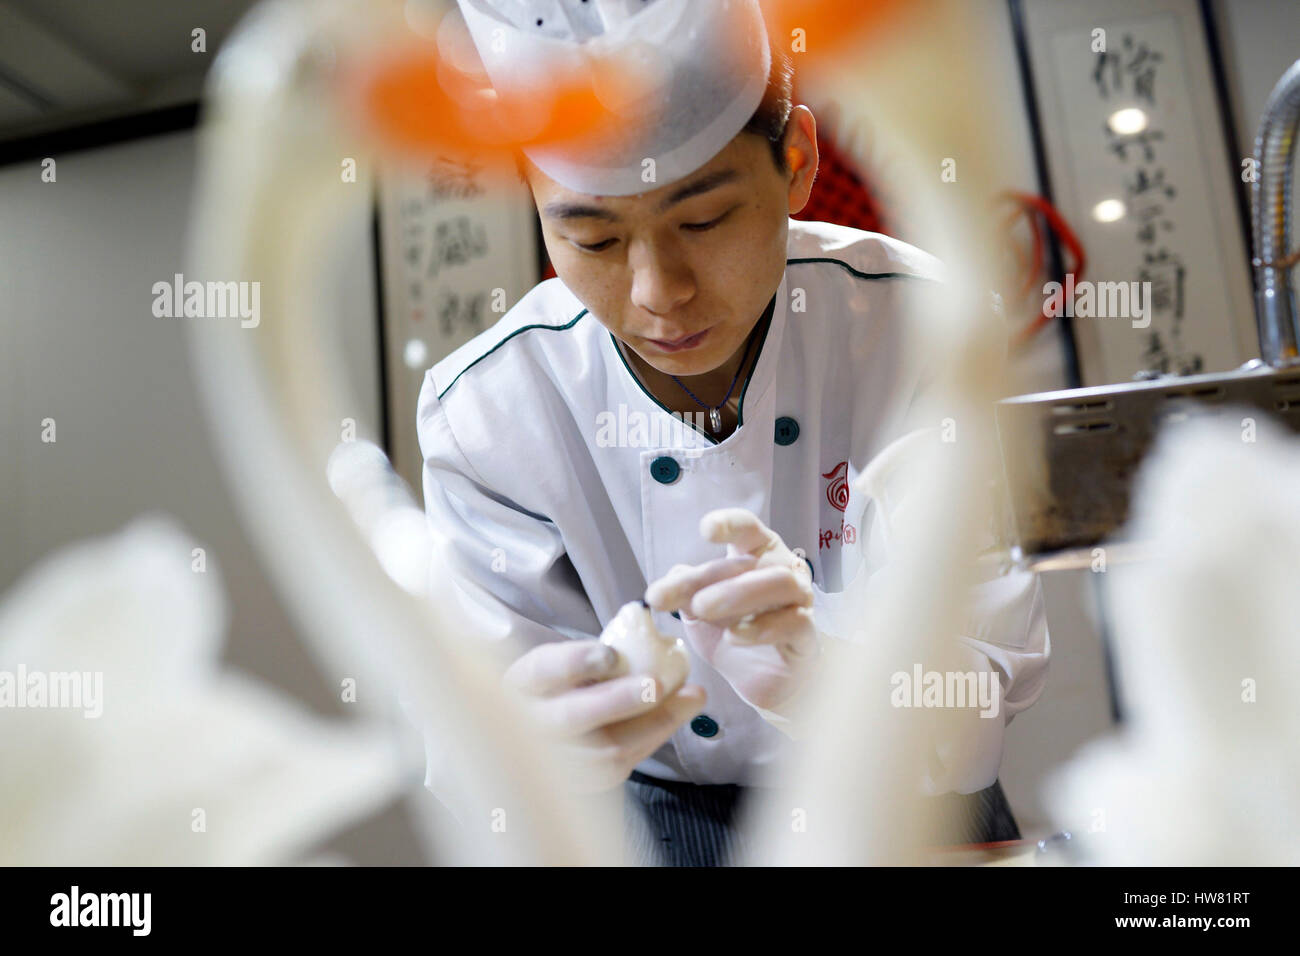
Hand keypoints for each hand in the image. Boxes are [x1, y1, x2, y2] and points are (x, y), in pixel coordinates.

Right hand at [502, 637, 705, 793]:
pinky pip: (621, 767)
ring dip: (654, 723)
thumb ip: (590, 654)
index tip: (611, 653)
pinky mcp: (580, 785)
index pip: (543, 670)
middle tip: (656, 685)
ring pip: (604, 751)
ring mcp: (554, 762)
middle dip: (617, 701)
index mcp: (522, 684)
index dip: (576, 662)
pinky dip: (653, 738)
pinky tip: (676, 715)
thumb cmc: (560, 689)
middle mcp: (529, 725)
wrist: (542, 739)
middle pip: (571, 717)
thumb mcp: (561, 664)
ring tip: (690, 697)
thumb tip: (640, 623)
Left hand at [644, 508, 819, 718]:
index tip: (706, 529)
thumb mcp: (700, 612)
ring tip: (703, 610)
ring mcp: (802, 602)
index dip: (731, 524)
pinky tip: (734, 636)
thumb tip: (675, 572)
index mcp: (758, 555)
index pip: (749, 529)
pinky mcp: (808, 636)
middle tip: (686, 598)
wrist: (762, 681)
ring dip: (739, 593)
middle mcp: (784, 570)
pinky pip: (795, 622)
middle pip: (755, 561)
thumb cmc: (735, 633)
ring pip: (781, 583)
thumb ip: (686, 592)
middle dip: (714, 577)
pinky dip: (762, 627)